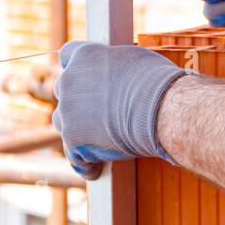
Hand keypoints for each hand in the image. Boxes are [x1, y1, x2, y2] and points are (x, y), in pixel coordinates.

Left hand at [51, 41, 186, 178]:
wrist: (161, 109)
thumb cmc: (158, 83)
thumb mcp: (136, 60)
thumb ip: (118, 66)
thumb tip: (124, 74)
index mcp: (84, 55)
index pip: (68, 54)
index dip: (78, 68)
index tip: (86, 77)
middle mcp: (69, 79)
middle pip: (64, 90)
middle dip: (78, 101)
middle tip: (98, 114)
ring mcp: (67, 110)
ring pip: (63, 122)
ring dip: (77, 131)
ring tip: (98, 144)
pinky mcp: (73, 139)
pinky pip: (74, 155)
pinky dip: (85, 163)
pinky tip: (96, 170)